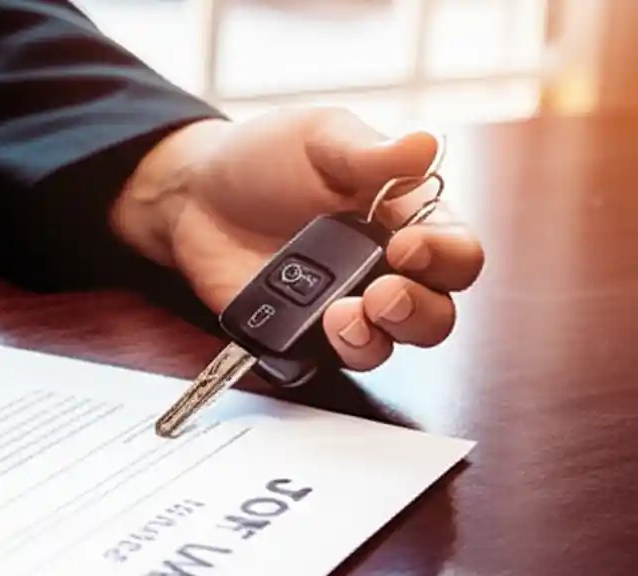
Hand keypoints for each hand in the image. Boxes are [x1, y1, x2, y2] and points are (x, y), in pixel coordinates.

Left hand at [110, 108, 483, 370]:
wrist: (194, 192)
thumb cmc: (265, 158)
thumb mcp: (320, 137)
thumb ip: (371, 152)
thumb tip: (425, 145)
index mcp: (406, 220)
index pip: (457, 253)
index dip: (445, 257)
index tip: (407, 245)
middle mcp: (384, 272)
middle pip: (435, 315)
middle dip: (419, 312)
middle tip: (382, 293)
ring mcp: (342, 308)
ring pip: (386, 347)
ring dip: (375, 340)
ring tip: (341, 316)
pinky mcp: (298, 334)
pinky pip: (322, 360)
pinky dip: (321, 354)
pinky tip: (308, 330)